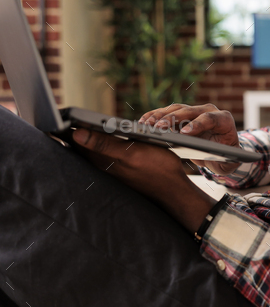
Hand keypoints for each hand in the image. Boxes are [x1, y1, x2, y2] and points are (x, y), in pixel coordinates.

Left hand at [72, 128, 214, 233]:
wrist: (174, 189)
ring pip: (90, 153)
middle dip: (72, 134)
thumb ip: (104, 143)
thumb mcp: (131, 152)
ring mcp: (111, 170)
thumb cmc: (157, 168)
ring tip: (75, 128)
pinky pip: (101, 158)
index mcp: (103, 160)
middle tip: (61, 120)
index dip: (67, 128)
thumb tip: (76, 134)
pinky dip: (96, 148)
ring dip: (84, 141)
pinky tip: (97, 143)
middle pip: (81, 147)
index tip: (58, 117)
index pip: (77, 142)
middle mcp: (103, 167)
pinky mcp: (119, 172)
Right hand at [139, 102, 241, 174]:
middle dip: (173, 119)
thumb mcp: (230, 163)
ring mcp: (194, 111)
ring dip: (160, 116)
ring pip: (176, 109)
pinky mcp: (182, 114)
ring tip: (147, 125)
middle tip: (159, 128)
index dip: (197, 125)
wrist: (220, 150)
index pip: (210, 119)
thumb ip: (230, 164)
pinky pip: (167, 112)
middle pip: (189, 111)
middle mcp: (208, 111)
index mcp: (223, 120)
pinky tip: (143, 123)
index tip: (185, 134)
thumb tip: (228, 163)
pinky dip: (154, 116)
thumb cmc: (225, 157)